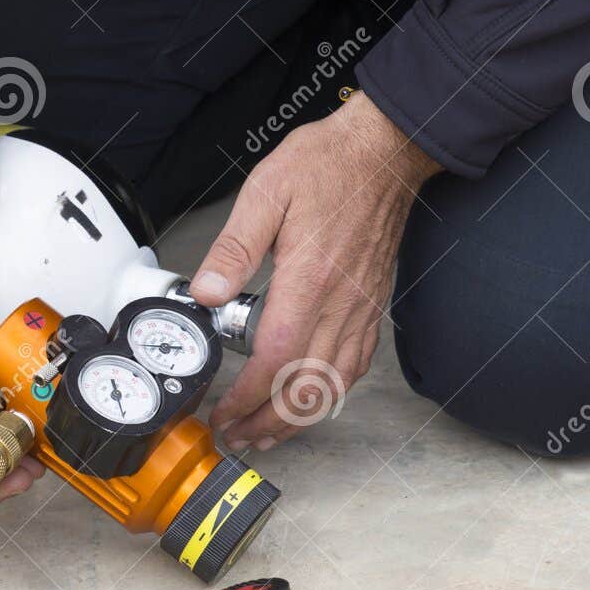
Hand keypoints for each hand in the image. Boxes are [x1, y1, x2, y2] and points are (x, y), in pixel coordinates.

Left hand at [189, 93, 440, 449]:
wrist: (384, 152)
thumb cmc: (327, 166)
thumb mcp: (266, 192)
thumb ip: (234, 248)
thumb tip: (206, 293)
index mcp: (308, 280)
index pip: (275, 360)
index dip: (247, 397)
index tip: (224, 414)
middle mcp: (339, 304)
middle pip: (304, 388)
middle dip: (268, 423)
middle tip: (238, 436)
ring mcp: (359, 309)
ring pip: (332, 386)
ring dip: (298, 419)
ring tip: (268, 433)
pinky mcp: (371, 307)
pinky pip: (354, 367)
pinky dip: (330, 395)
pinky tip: (310, 400)